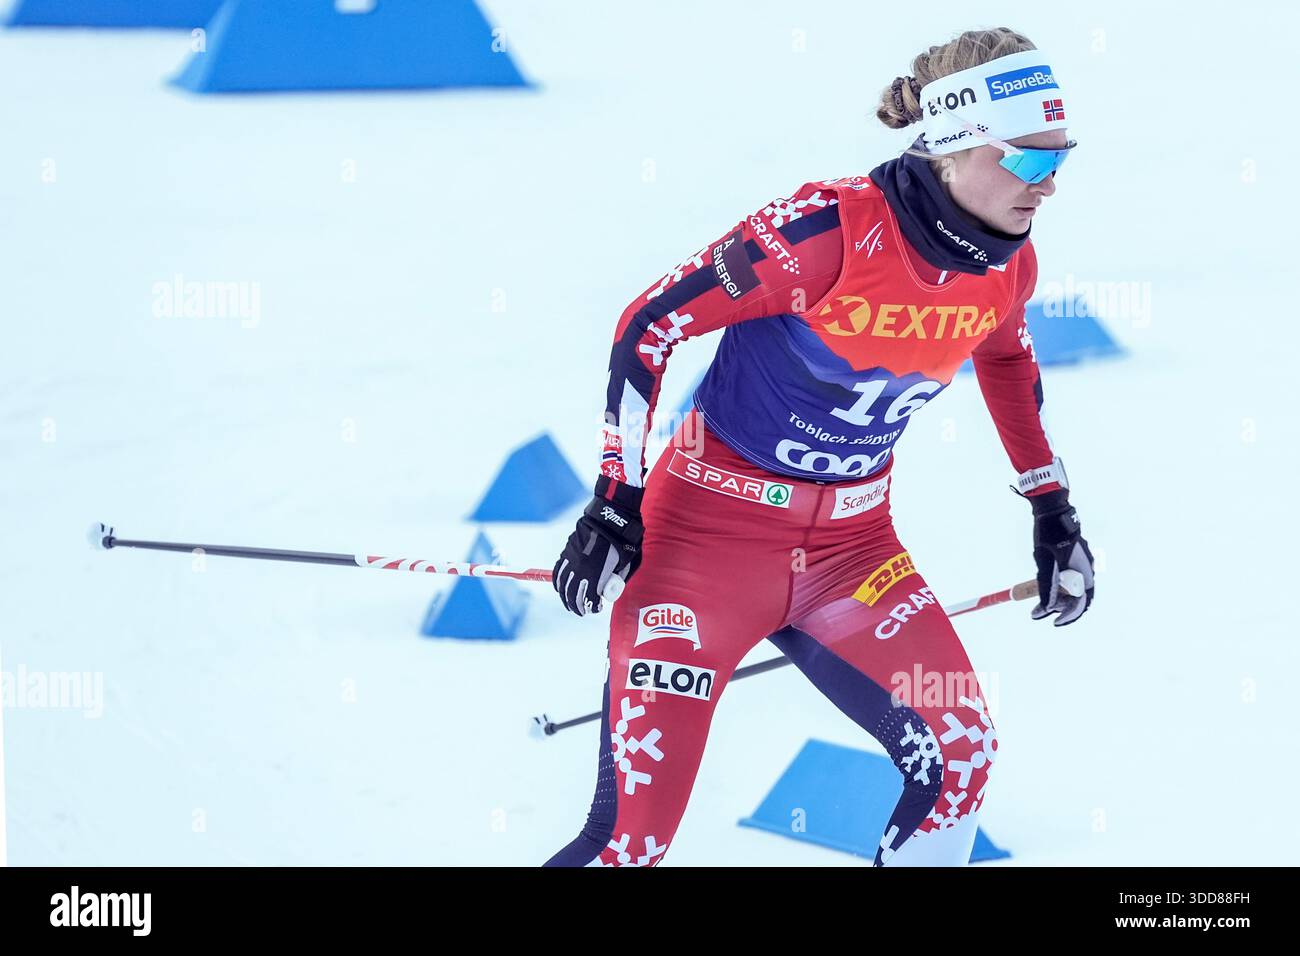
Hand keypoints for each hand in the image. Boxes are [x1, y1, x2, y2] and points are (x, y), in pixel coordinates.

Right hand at [553, 485, 643, 616]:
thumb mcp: (627, 564)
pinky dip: (558, 581)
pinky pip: (558, 570)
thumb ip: (618, 579)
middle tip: (582, 611)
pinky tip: (561, 587)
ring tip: (570, 603)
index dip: (592, 607)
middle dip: (577, 606)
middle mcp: (580, 568)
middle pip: (573, 594)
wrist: (611, 516)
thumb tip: (609, 590)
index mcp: (596, 573)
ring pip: (562, 584)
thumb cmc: (624, 541)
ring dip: (565, 596)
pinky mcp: (567, 551)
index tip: (596, 608)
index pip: (588, 599)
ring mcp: (572, 559)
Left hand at [1028, 489, 1094, 625]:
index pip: (1080, 602)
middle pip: (1079, 598)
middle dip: (1063, 608)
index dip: (1069, 615)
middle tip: (1043, 612)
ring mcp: (1083, 563)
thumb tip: (1046, 606)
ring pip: (1076, 589)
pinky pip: (1073, 578)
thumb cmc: (1048, 533)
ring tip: (1041, 601)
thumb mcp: (1043, 560)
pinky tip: (1048, 587)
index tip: (1054, 622)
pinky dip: (1061, 586)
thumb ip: (1046, 584)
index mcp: (1082, 570)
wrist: (1053, 509)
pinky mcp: (1077, 559)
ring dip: (1060, 598)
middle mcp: (1087, 569)